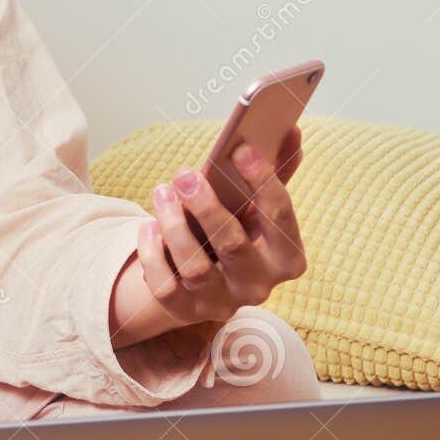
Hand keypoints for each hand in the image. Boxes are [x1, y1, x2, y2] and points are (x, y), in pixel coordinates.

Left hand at [134, 128, 306, 333]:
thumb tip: (290, 128)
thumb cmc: (237, 231)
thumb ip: (276, 170)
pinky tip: (148, 227)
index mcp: (287, 256)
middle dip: (206, 206)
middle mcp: (258, 286)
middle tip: (184, 173)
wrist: (204, 279)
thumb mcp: (258, 206)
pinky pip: (164, 285)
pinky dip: (152, 254)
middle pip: (232, 245)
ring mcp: (220, 302)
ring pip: (194, 266)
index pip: (280, 216)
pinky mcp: (185, 312)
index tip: (241, 148)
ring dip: (173, 224)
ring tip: (163, 192)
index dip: (262, 180)